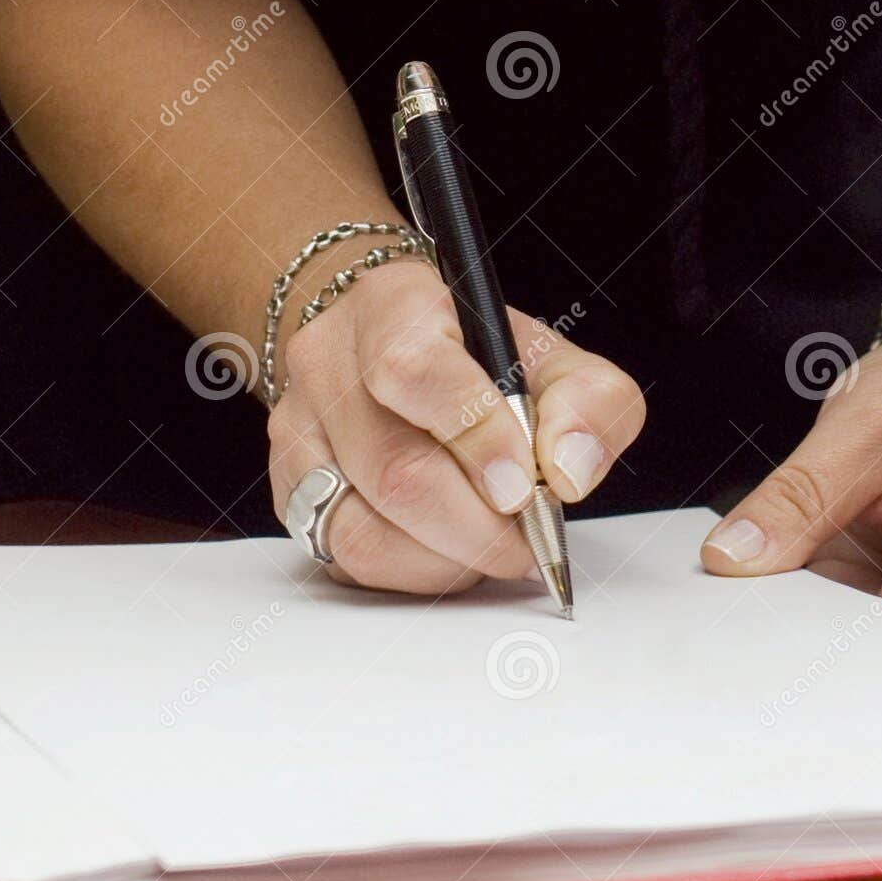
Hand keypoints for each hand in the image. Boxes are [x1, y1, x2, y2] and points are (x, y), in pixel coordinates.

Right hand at [267, 258, 644, 591]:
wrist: (393, 350)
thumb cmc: (480, 361)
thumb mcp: (556, 359)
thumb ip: (591, 403)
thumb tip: (569, 471)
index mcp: (393, 308)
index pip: (413, 370)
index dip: (476, 438)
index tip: (524, 484)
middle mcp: (326, 365)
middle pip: (394, 472)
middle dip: (481, 527)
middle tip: (530, 537)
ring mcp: (297, 433)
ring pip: (365, 531)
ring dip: (451, 559)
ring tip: (495, 545)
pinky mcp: (290, 494)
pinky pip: (349, 561)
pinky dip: (417, 572)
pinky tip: (452, 550)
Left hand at [700, 319, 881, 644]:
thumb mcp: (870, 420)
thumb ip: (802, 493)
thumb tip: (731, 559)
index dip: (815, 651)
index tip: (744, 636)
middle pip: (864, 657)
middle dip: (790, 639)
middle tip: (716, 616)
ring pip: (839, 641)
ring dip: (785, 620)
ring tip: (728, 600)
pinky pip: (831, 612)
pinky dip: (791, 596)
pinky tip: (752, 581)